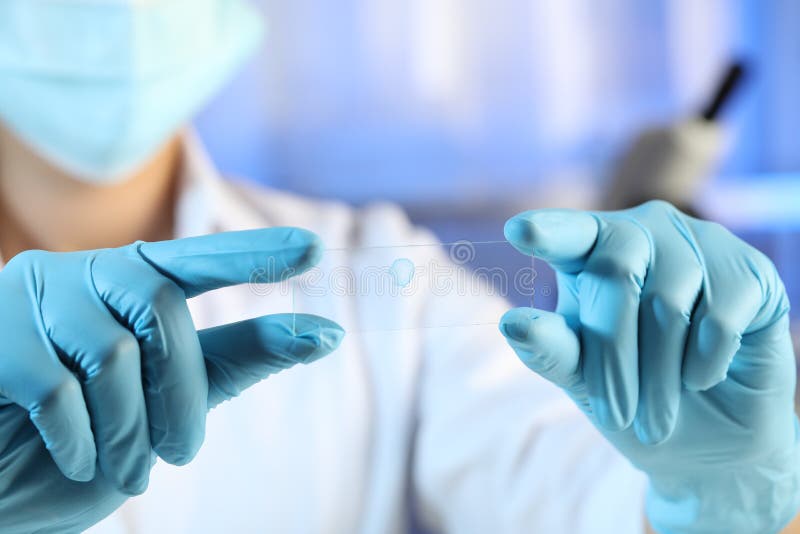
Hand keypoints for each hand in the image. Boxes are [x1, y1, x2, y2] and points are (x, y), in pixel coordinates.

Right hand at [0, 228, 343, 532]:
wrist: (1, 485)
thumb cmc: (88, 436)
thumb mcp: (171, 398)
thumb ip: (237, 359)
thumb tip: (329, 333)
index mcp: (131, 282)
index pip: (197, 259)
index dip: (252, 253)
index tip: (313, 250)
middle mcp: (86, 275)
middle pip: (162, 310)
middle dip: (182, 394)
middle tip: (184, 456)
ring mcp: (34, 298)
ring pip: (114, 355)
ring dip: (129, 432)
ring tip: (123, 471)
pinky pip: (57, 389)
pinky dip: (80, 441)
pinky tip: (76, 461)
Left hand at [500, 201, 799, 532]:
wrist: (707, 441)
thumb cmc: (631, 398)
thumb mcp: (581, 378)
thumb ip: (550, 348)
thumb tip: (512, 323)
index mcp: (590, 251)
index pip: (569, 233)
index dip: (549, 231)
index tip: (520, 231)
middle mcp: (643, 232)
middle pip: (618, 271)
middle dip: (614, 354)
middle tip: (618, 414)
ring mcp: (700, 244)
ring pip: (670, 301)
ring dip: (660, 373)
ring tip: (656, 415)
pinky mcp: (751, 273)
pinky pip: (722, 315)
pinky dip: (706, 361)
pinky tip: (702, 379)